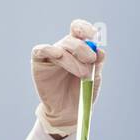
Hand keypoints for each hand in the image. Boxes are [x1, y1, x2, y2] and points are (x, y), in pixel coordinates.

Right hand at [31, 18, 104, 134]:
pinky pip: (41, 50)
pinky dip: (49, 50)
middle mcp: (64, 49)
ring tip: (83, 74)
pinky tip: (58, 55)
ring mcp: (51, 55)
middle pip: (71, 39)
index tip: (93, 34)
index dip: (85, 28)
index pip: (79, 30)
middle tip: (91, 61)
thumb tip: (100, 51)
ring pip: (61, 48)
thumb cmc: (81, 93)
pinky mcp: (39, 62)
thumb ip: (97, 64)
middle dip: (83, 49)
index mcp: (78, 49)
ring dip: (73, 59)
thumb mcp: (94, 79)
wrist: (69, 112)